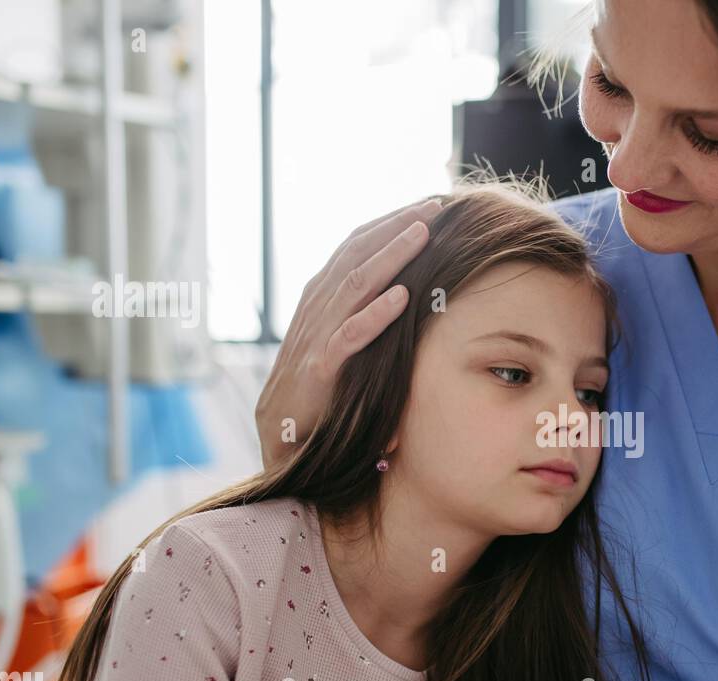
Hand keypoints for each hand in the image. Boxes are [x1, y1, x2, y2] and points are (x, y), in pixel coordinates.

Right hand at [255, 198, 443, 468]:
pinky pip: (348, 338)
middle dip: (395, 226)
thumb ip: (363, 315)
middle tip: (435, 205)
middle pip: (356, 255)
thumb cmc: (321, 392)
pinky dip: (374, 316)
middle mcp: (316, 310)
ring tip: (422, 233)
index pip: (356, 248)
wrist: (282, 439)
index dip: (389, 224)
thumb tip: (405, 288)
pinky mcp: (319, 371)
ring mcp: (315, 338)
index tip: (427, 205)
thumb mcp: (343, 343)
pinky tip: (402, 297)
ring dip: (389, 256)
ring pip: (354, 286)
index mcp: (322, 300)